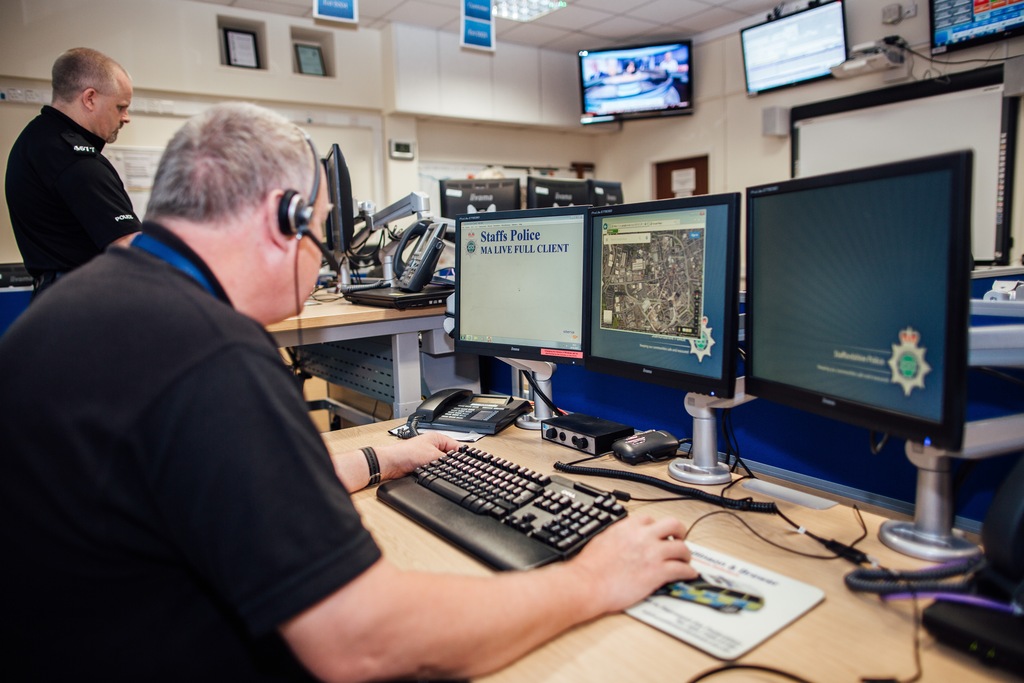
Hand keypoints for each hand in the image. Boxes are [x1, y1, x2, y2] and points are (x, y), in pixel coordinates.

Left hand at [375, 432, 459, 479]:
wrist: (391, 464)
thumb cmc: (406, 454)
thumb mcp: (433, 455)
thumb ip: (447, 459)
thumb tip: (458, 464)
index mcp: (437, 438)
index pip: (457, 446)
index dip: (464, 455)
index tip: (470, 463)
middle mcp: (433, 446)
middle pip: (450, 456)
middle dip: (453, 462)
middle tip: (460, 470)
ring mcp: (428, 456)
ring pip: (443, 464)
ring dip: (444, 468)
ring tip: (447, 472)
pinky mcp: (423, 465)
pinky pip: (435, 470)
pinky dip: (436, 473)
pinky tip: (437, 476)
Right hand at [569, 515, 696, 613]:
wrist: (588, 583)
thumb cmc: (590, 568)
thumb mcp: (602, 540)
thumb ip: (617, 536)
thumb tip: (620, 540)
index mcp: (627, 527)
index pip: (649, 519)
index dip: (655, 527)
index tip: (657, 533)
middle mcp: (643, 536)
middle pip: (672, 525)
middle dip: (679, 531)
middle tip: (679, 538)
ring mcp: (653, 553)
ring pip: (682, 547)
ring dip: (686, 554)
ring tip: (685, 559)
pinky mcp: (658, 572)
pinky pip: (682, 569)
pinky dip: (688, 572)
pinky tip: (689, 574)